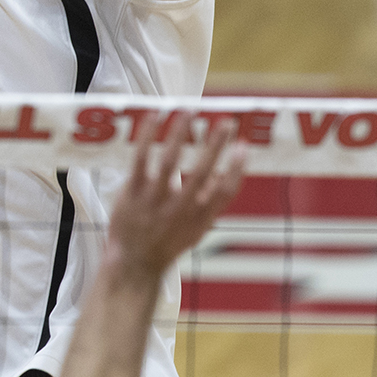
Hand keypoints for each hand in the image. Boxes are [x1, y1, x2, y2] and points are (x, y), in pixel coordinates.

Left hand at [108, 120, 246, 279]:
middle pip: (201, 172)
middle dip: (215, 146)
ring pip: (168, 162)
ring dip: (180, 135)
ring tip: (189, 112)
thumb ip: (211, 202)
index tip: (243, 146)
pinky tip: (155, 118)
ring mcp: (154, 201)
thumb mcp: (197, 230)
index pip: (224, 192)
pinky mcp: (133, 193)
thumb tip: (222, 173)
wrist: (133, 264)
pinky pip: (140, 160)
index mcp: (200, 219)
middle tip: (226, 122)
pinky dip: (148, 138)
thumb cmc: (168, 242)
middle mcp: (179, 210)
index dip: (236, 169)